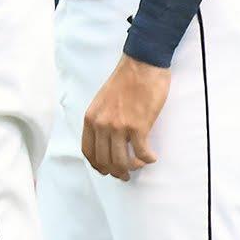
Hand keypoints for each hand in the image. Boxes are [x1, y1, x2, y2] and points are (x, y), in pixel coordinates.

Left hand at [83, 54, 169, 180]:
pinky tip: (151, 156)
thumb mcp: (102, 102)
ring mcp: (119, 126)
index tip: (107, 170)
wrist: (141, 66)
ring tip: (140, 164)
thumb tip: (107, 141)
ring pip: (122, 161)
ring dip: (132, 168)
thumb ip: (101, 120)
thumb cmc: (125, 82)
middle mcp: (101, 124)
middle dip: (116, 172)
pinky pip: (141, 153)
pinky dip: (148, 159)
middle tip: (126, 174)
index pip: (88, 151)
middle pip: (105, 160)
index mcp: (91, 118)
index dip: (98, 165)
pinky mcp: (138, 126)